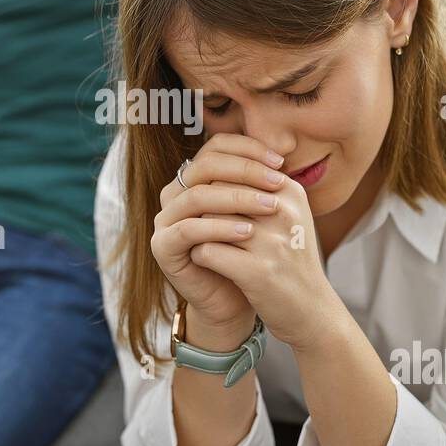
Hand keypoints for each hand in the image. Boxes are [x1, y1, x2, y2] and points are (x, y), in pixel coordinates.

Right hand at [151, 133, 286, 336]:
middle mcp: (175, 193)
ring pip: (197, 195)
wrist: (235, 299)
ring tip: (270, 207)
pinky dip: (219, 228)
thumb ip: (260, 182)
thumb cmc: (249, 252)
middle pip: (205, 165)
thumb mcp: (258, 212)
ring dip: (236, 198)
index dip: (248, 150)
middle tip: (278, 182)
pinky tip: (248, 232)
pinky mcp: (162, 246)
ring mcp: (164, 219)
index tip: (281, 163)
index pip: (216, 147)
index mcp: (195, 177)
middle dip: (246, 171)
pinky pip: (188, 229)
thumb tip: (283, 152)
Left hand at [186, 137, 339, 352]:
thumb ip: (255, 188)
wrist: (311, 310)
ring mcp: (273, 242)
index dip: (210, 185)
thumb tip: (207, 162)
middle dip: (201, 205)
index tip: (204, 203)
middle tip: (194, 221)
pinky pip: (207, 251)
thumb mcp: (286, 215)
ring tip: (199, 239)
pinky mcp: (258, 272)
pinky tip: (205, 262)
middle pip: (218, 190)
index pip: (233, 170)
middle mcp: (284, 212)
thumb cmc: (290, 259)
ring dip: (198, 229)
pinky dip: (200, 256)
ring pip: (209, 218)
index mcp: (289, 191)